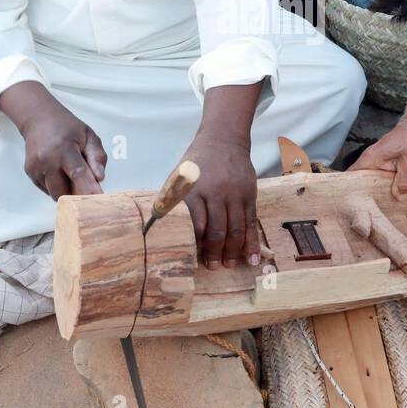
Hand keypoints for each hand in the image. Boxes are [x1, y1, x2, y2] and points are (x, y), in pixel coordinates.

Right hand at [0, 81, 105, 198]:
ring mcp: (35, 167)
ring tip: (70, 173)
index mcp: (64, 149)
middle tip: (85, 186)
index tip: (98, 199)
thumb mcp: (89, 135)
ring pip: (54, 193)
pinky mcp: (30, 172)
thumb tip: (100, 178)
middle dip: (76, 195)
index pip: (78, 173)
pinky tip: (59, 171)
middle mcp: (47, 160)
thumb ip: (98, 157)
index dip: (88, 188)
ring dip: (65, 190)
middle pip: (63, 191)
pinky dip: (56, 186)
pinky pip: (46, 189)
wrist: (39, 118)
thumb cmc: (67, 127)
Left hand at [182, 131, 258, 268]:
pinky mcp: (249, 193)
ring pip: (235, 229)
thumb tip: (155, 228)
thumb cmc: (196, 163)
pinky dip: (252, 242)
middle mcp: (215, 191)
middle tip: (213, 268)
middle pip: (216, 230)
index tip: (194, 260)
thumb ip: (172, 202)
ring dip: (233, 251)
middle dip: (214, 253)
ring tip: (229, 265)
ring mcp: (234, 193)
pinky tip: (251, 258)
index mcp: (193, 190)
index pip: (195, 225)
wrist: (223, 140)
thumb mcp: (178, 178)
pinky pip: (251, 222)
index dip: (196, 246)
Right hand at [354, 97, 406, 197]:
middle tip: (371, 209)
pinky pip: (383, 174)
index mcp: (371, 158)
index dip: (350, 188)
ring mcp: (379, 159)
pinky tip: (394, 192)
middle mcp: (371, 158)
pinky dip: (387, 182)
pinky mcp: (387, 159)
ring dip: (378, 188)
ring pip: (374, 177)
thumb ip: (404, 181)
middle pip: (362, 179)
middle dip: (366, 193)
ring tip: (381, 205)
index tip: (352, 202)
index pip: (352, 175)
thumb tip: (398, 196)